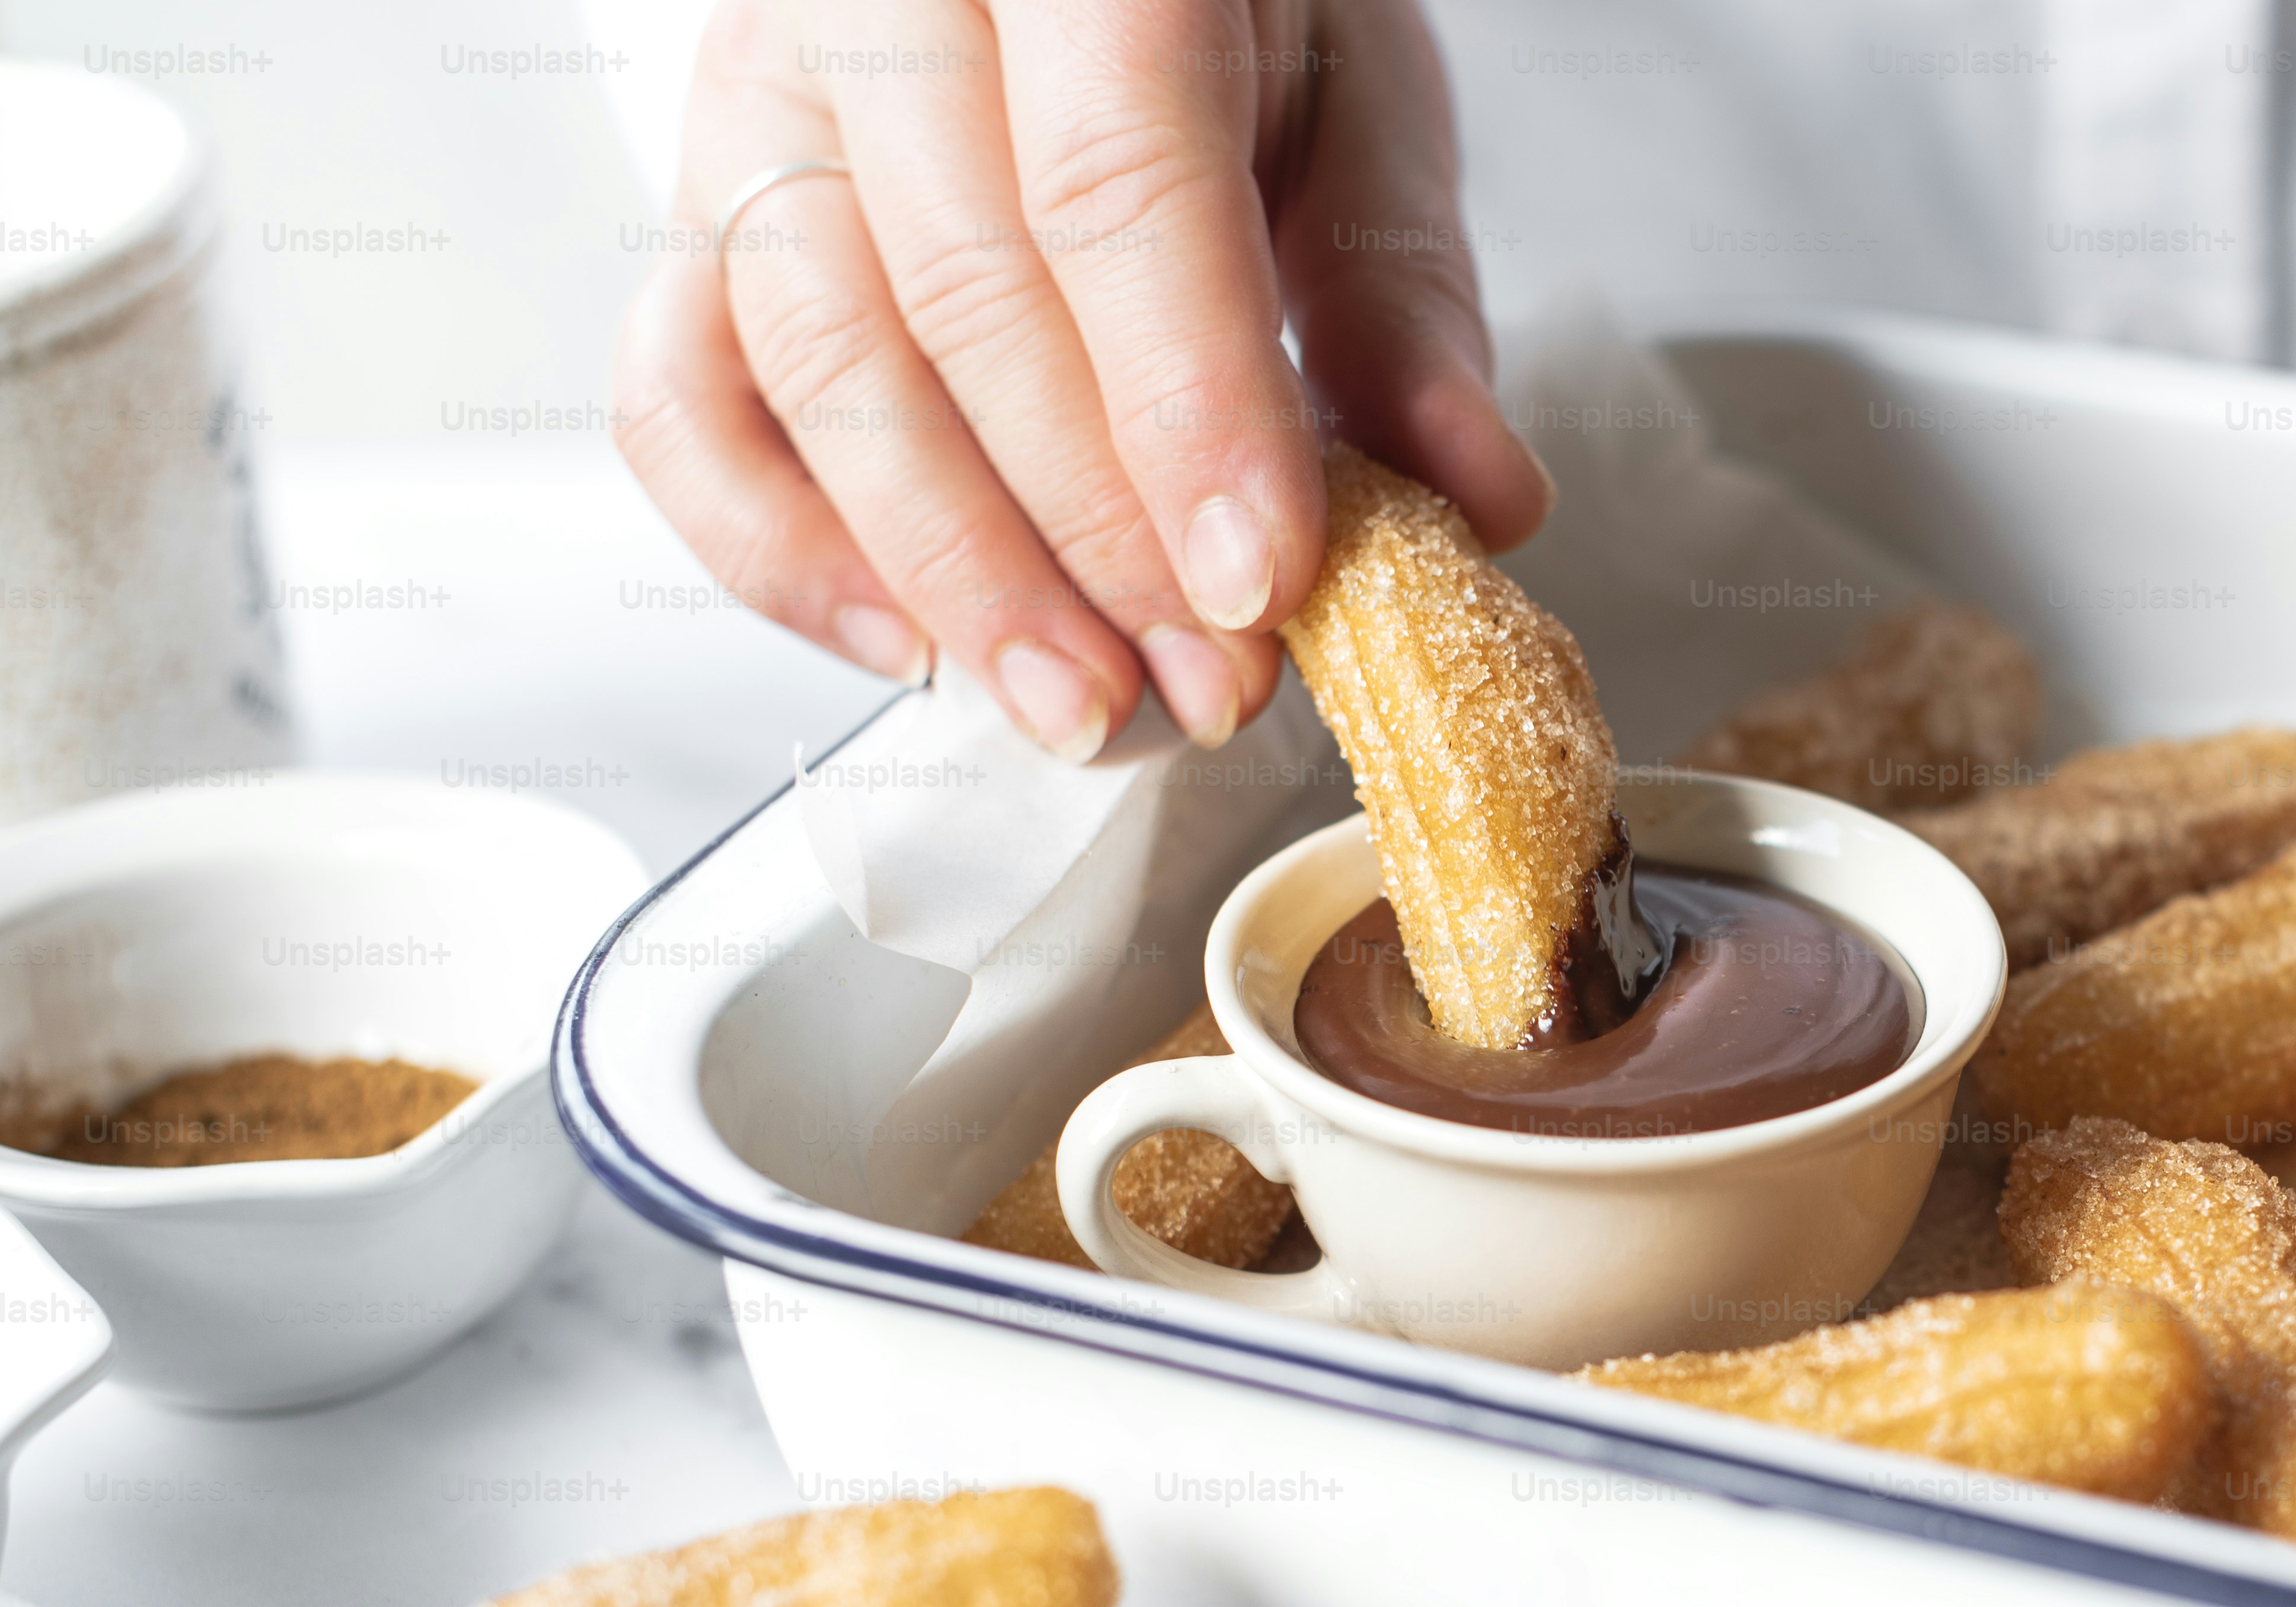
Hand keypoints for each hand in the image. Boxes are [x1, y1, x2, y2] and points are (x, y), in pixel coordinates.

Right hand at [612, 0, 1550, 755]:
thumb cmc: (1213, 4)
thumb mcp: (1348, 97)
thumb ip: (1398, 296)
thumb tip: (1475, 495)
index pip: (1114, 185)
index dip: (1187, 408)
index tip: (1259, 582)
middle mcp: (881, 2)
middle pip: (964, 299)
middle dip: (1097, 537)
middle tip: (1214, 685)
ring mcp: (760, 104)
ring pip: (819, 366)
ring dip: (960, 578)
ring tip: (1090, 707)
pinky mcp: (696, 211)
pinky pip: (681, 400)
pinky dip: (778, 549)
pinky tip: (913, 652)